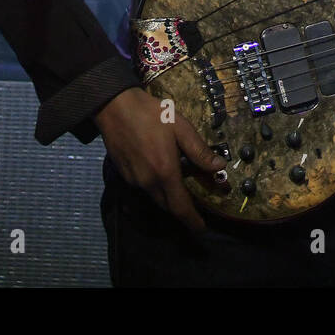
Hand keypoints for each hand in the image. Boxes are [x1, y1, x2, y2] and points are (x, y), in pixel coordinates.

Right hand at [92, 87, 225, 232]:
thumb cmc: (152, 114)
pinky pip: (145, 187)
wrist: (115, 107)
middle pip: (167, 205)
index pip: (180, 206)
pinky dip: (157, 187)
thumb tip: (219, 167)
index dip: (192, 220)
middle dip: (182, 210)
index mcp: (164, 172)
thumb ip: (200, 151)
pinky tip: (162, 172)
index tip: (201, 228)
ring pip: (155, 196)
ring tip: (182, 186)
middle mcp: (147, 182)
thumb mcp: (181, 128)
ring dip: (169, 197)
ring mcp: (133, 179)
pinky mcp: (124, 174)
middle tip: (196, 207)